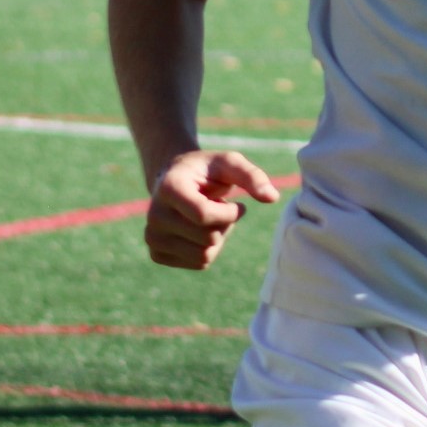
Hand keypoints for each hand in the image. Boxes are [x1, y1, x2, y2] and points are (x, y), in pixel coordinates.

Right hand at [144, 149, 280, 269]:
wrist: (176, 180)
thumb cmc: (207, 170)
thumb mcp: (230, 163)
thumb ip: (253, 176)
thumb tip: (272, 197)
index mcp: (169, 188)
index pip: (204, 216)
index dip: (229, 213)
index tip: (236, 203)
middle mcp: (154, 215)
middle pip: (208, 238)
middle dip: (225, 224)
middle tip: (219, 208)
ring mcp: (153, 237)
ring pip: (204, 255)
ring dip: (218, 238)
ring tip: (208, 218)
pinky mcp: (157, 254)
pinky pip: (198, 264)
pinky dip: (208, 250)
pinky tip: (199, 230)